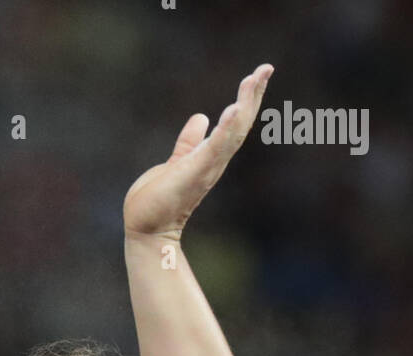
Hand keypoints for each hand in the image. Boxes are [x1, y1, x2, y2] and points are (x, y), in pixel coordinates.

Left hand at [123, 64, 272, 241]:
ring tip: (254, 79)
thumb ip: (189, 142)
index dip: (248, 99)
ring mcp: (206, 168)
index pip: (235, 123)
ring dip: (245, 106)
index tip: (259, 73)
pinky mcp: (195, 173)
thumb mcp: (177, 161)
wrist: (146, 229)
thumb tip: (201, 118)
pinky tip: (234, 109)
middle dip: (253, 96)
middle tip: (266, 68)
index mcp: (210, 156)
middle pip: (240, 124)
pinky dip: (226, 129)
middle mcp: (214, 162)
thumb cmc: (159, 201)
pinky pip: (215, 148)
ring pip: (232, 133)